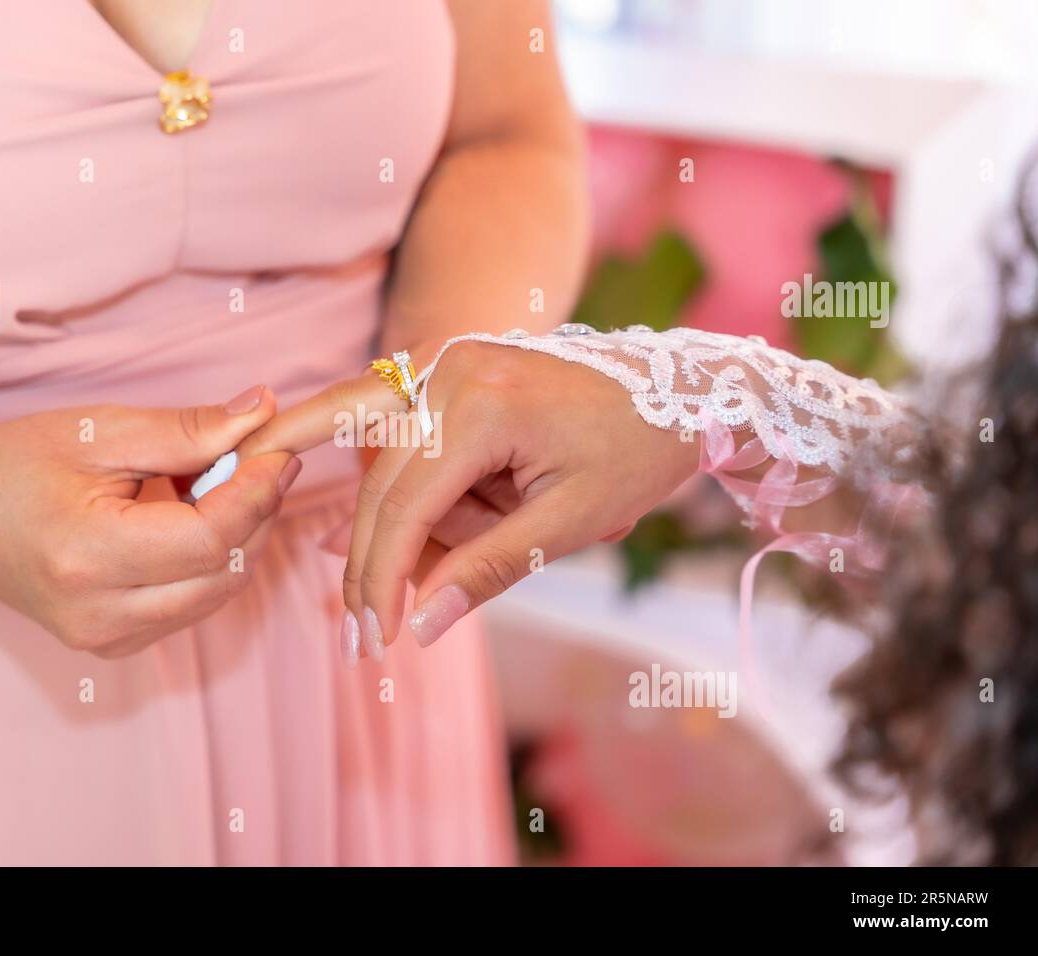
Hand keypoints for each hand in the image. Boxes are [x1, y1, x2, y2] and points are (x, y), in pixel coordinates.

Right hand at [0, 386, 299, 656]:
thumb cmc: (13, 467)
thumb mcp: (96, 430)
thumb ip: (185, 430)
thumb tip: (261, 412)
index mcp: (87, 557)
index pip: (209, 539)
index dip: (256, 493)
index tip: (276, 448)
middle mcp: (101, 614)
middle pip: (225, 572)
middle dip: (256, 511)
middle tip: (259, 457)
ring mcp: (109, 639)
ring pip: (218, 592)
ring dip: (238, 536)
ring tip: (218, 483)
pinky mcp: (118, 645)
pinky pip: (195, 604)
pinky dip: (212, 560)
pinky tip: (192, 518)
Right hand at [242, 342, 698, 660]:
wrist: (680, 388)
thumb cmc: (637, 451)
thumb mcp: (569, 522)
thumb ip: (487, 569)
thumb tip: (419, 629)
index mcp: (483, 403)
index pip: (405, 507)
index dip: (382, 580)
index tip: (373, 641)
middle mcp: (450, 370)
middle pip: (382, 488)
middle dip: (376, 565)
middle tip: (365, 640)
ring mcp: (447, 363)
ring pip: (389, 470)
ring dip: (423, 525)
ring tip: (513, 522)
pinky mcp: (451, 372)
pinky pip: (407, 443)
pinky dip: (415, 491)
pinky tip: (402, 518)